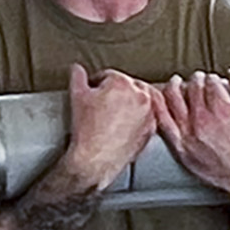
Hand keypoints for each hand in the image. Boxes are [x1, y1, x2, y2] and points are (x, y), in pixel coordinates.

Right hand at [57, 64, 159, 186]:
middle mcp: (140, 95)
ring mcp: (149, 113)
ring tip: (114, 112)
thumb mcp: (77, 98)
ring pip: (140, 99)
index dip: (97, 83)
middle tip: (103, 102)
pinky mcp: (152, 128)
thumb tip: (77, 69)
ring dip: (130, 102)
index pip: (109, 75)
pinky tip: (124, 123)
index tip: (93, 90)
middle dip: (115, 91)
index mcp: (121, 83)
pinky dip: (138, 117)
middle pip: (127, 85)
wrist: (95, 160)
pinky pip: (147, 116)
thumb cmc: (87, 131)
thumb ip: (78, 77)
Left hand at [153, 70, 229, 202]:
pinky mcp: (180, 147)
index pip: (211, 82)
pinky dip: (159, 107)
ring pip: (174, 100)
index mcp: (223, 109)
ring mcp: (189, 134)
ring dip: (174, 87)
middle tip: (198, 79)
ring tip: (176, 83)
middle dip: (196, 80)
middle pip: (192, 89)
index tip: (214, 80)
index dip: (213, 78)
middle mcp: (203, 120)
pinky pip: (163, 122)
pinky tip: (159, 100)